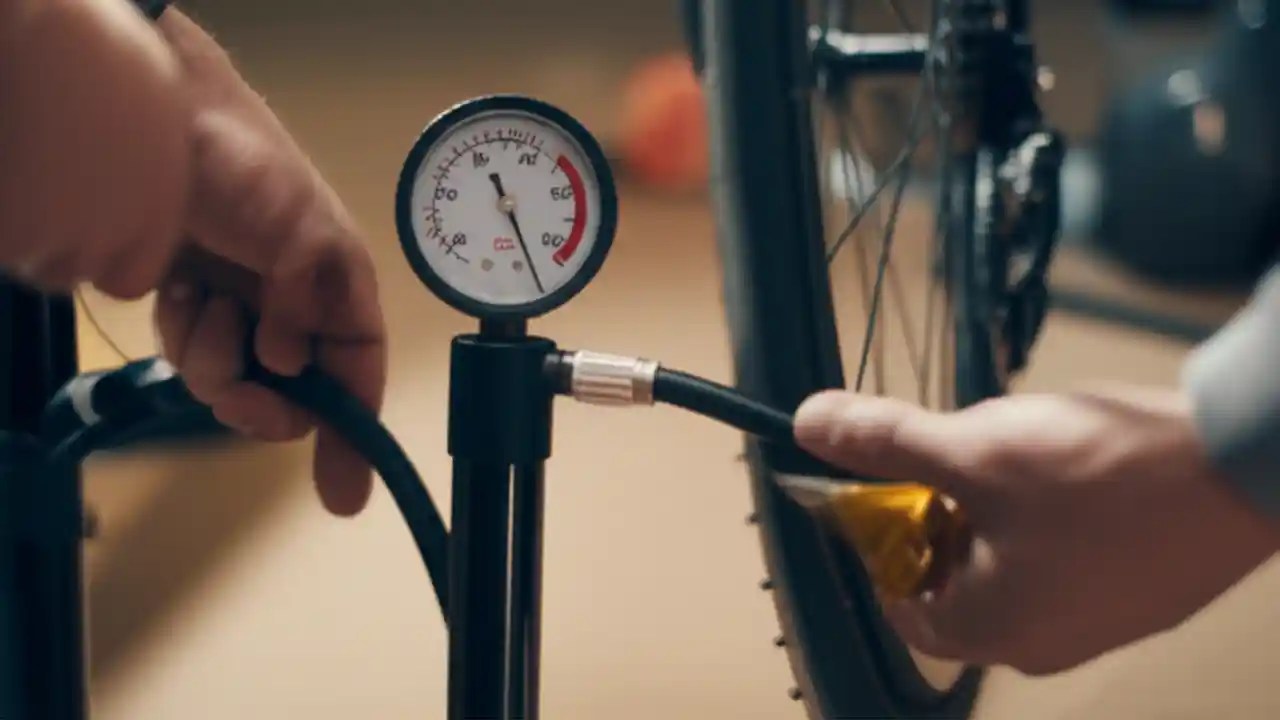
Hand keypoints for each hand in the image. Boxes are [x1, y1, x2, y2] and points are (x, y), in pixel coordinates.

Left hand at [0, 2, 384, 514]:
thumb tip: (286, 362)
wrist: (166, 128)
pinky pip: (188, 356)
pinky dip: (181, 331)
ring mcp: (241, 314)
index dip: (354, 434)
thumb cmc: (254, 169)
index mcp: (338, 297)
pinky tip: (180, 287)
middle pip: (290, 398)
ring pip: (231, 384)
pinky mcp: (191, 309)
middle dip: (259, 398)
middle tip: (239, 386)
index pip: (356, 379)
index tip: (345, 490)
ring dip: (210, 355)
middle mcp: (294, 314)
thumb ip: (312, 306)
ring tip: (204, 300)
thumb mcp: (309, 234)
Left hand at [794, 387, 1279, 674]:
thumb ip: (885, 443)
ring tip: (1019, 455)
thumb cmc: (1103, 473)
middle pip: (951, 582)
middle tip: (955, 458)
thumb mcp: (971, 449)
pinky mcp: (1136, 594)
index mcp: (991, 629)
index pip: (897, 602)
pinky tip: (1069, 469)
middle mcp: (1041, 644)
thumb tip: (809, 425)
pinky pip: (1061, 560)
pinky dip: (1043, 516)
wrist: (1243, 464)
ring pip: (1007, 565)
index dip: (879, 538)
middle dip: (940, 514)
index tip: (884, 484)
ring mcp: (1096, 623)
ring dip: (992, 508)